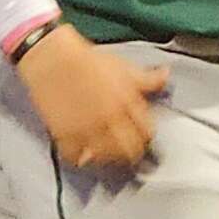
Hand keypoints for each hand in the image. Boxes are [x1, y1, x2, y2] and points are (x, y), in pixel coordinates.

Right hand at [16, 24, 167, 168]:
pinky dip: (82, 159)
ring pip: (107, 159)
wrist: (52, 58)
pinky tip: (84, 154)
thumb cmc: (86, 60)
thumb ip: (147, 78)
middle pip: (130, 151)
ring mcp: (88, 129)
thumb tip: (166, 76)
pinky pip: (78, 159)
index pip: (147, 132)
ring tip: (109, 156)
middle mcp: (110, 119)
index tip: (144, 138)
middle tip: (129, 152)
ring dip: (110, 159)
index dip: (147, 137)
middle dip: (133, 153)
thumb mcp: (123, 67)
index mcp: (127, 103)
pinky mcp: (66, 135)